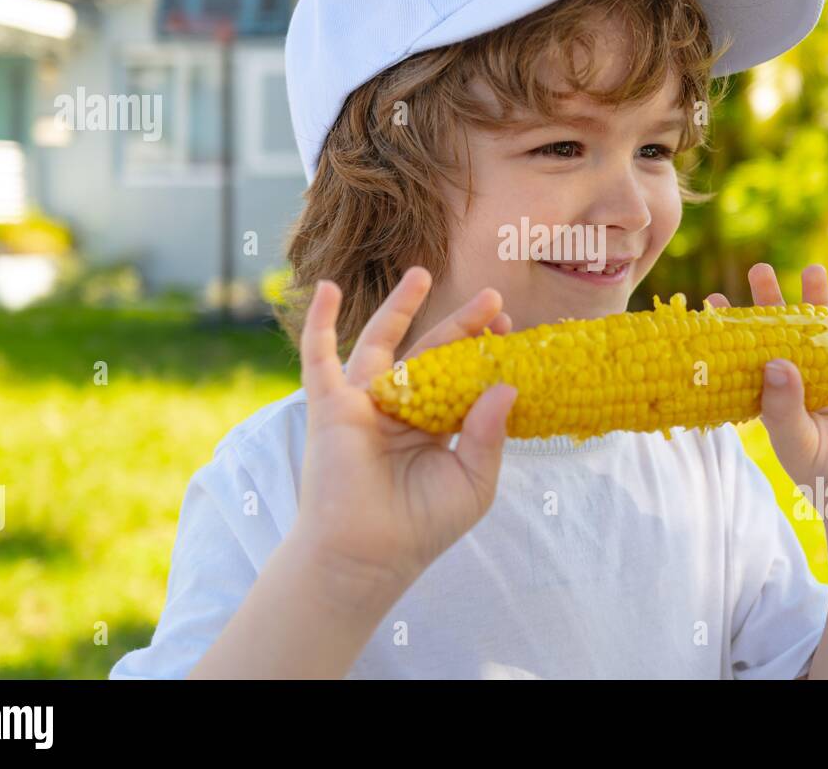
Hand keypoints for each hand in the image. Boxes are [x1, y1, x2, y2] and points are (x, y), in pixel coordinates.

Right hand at [295, 267, 517, 596]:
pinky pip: (319, 357)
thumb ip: (489, 435)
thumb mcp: (473, 482)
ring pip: (382, 343)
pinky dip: (319, 323)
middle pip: (433, 353)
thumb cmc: (421, 527)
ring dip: (400, 307)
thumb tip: (507, 387)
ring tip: (423, 273)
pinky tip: (325, 288)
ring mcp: (364, 404)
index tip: (509, 328)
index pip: (463, 377)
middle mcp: (401, 410)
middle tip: (493, 297)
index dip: (485, 351)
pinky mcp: (331, 406)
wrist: (367, 554)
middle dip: (463, 324)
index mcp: (435, 427)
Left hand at [706, 263, 827, 506]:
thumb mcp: (800, 445)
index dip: (735, 330)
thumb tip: (772, 361)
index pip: (752, 355)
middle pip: (787, 331)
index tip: (713, 302)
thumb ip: (783, 408)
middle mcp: (811, 379)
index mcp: (783, 395)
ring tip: (811, 269)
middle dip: (773, 301)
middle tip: (758, 270)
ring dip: (822, 300)